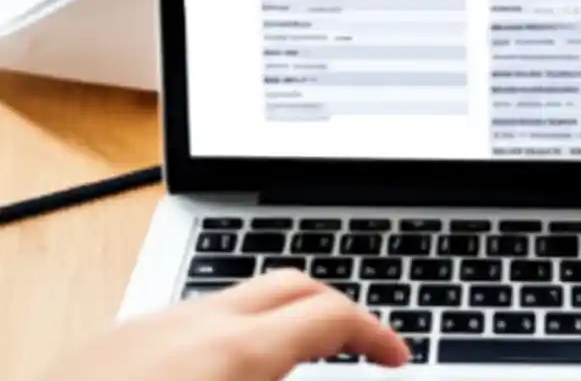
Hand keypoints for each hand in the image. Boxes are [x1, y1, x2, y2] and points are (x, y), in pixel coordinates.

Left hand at [41, 270, 408, 380]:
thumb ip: (283, 375)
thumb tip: (310, 363)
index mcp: (234, 352)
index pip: (333, 315)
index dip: (377, 334)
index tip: (396, 358)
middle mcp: (192, 324)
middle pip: (292, 283)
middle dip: (338, 308)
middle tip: (361, 348)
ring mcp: (147, 326)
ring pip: (239, 299)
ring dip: (281, 321)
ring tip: (294, 370)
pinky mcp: (111, 341)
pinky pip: (191, 321)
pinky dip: (230, 336)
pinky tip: (218, 378)